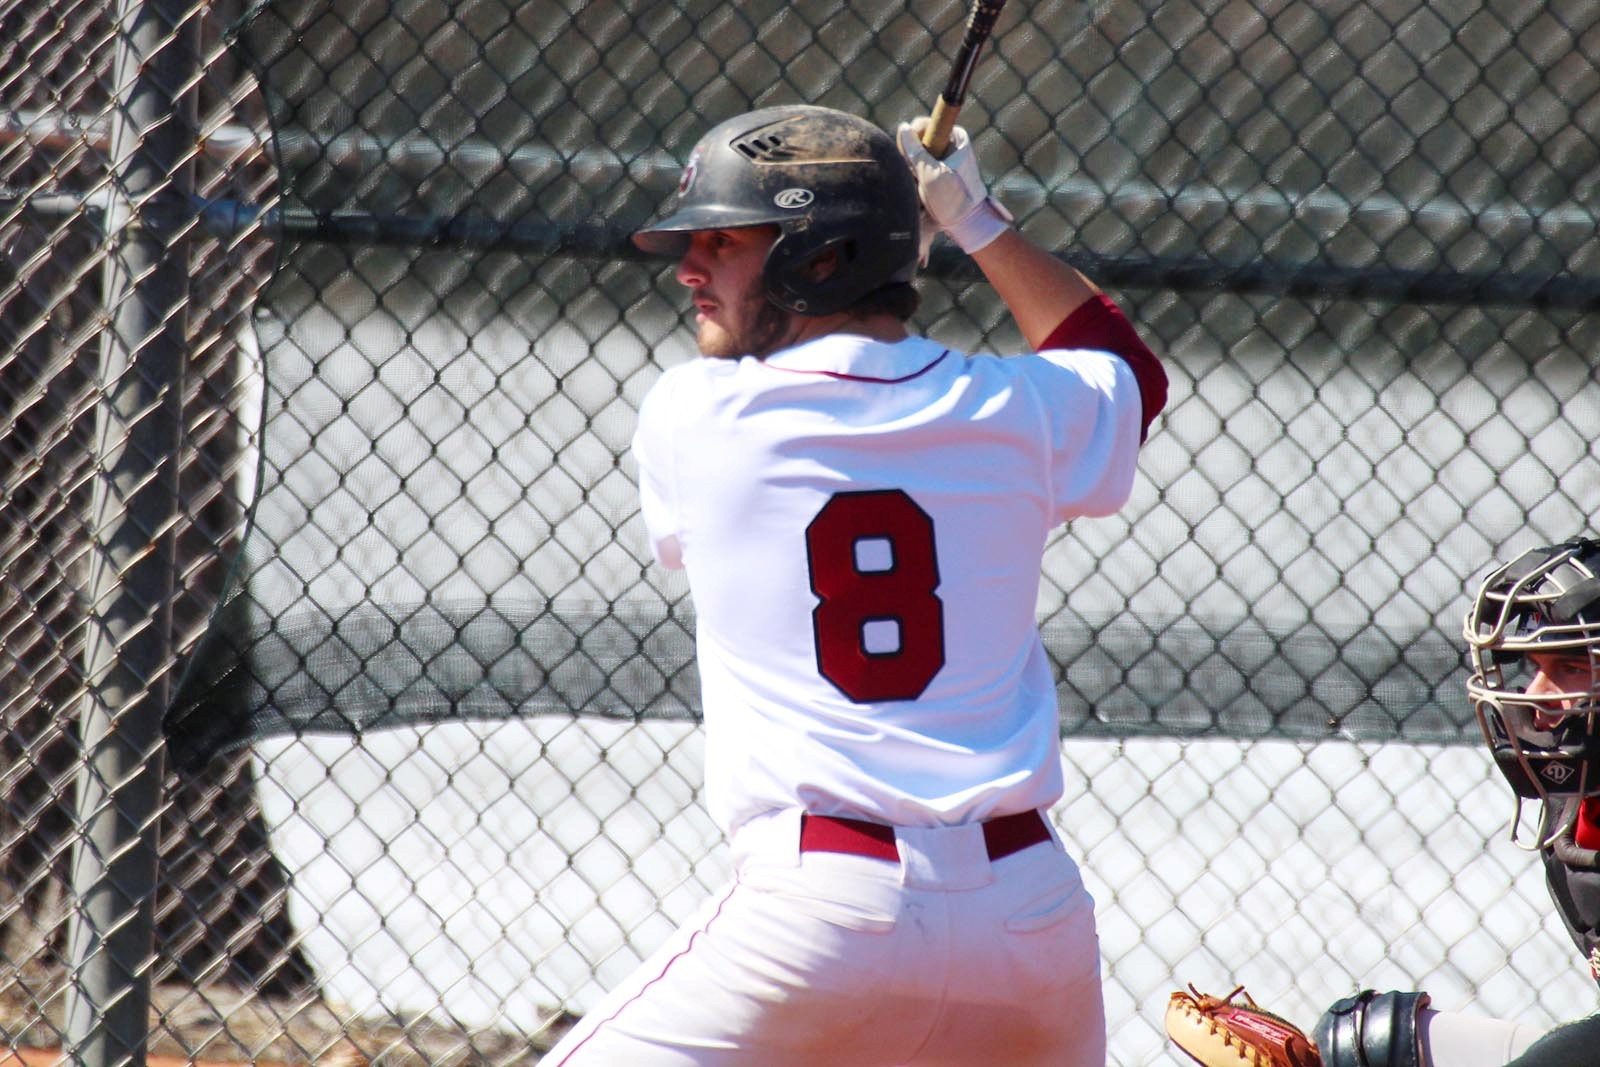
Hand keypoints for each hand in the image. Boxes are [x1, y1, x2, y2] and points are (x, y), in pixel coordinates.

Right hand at [895, 117, 1012, 255]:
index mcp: (954, 137)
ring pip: (915, 155)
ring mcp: (942, 158)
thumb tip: (903, 127)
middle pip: (917, 141)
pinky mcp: (937, 171)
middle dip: (912, 158)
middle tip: (918, 176)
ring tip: (921, 185)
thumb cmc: (953, 198)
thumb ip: (915, 150)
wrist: (966, 222)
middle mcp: (949, 144)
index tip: (914, 157)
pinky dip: (916, 178)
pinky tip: (921, 190)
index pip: (923, 125)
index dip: (913, 139)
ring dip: (913, 170)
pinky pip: (918, 168)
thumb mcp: (931, 173)